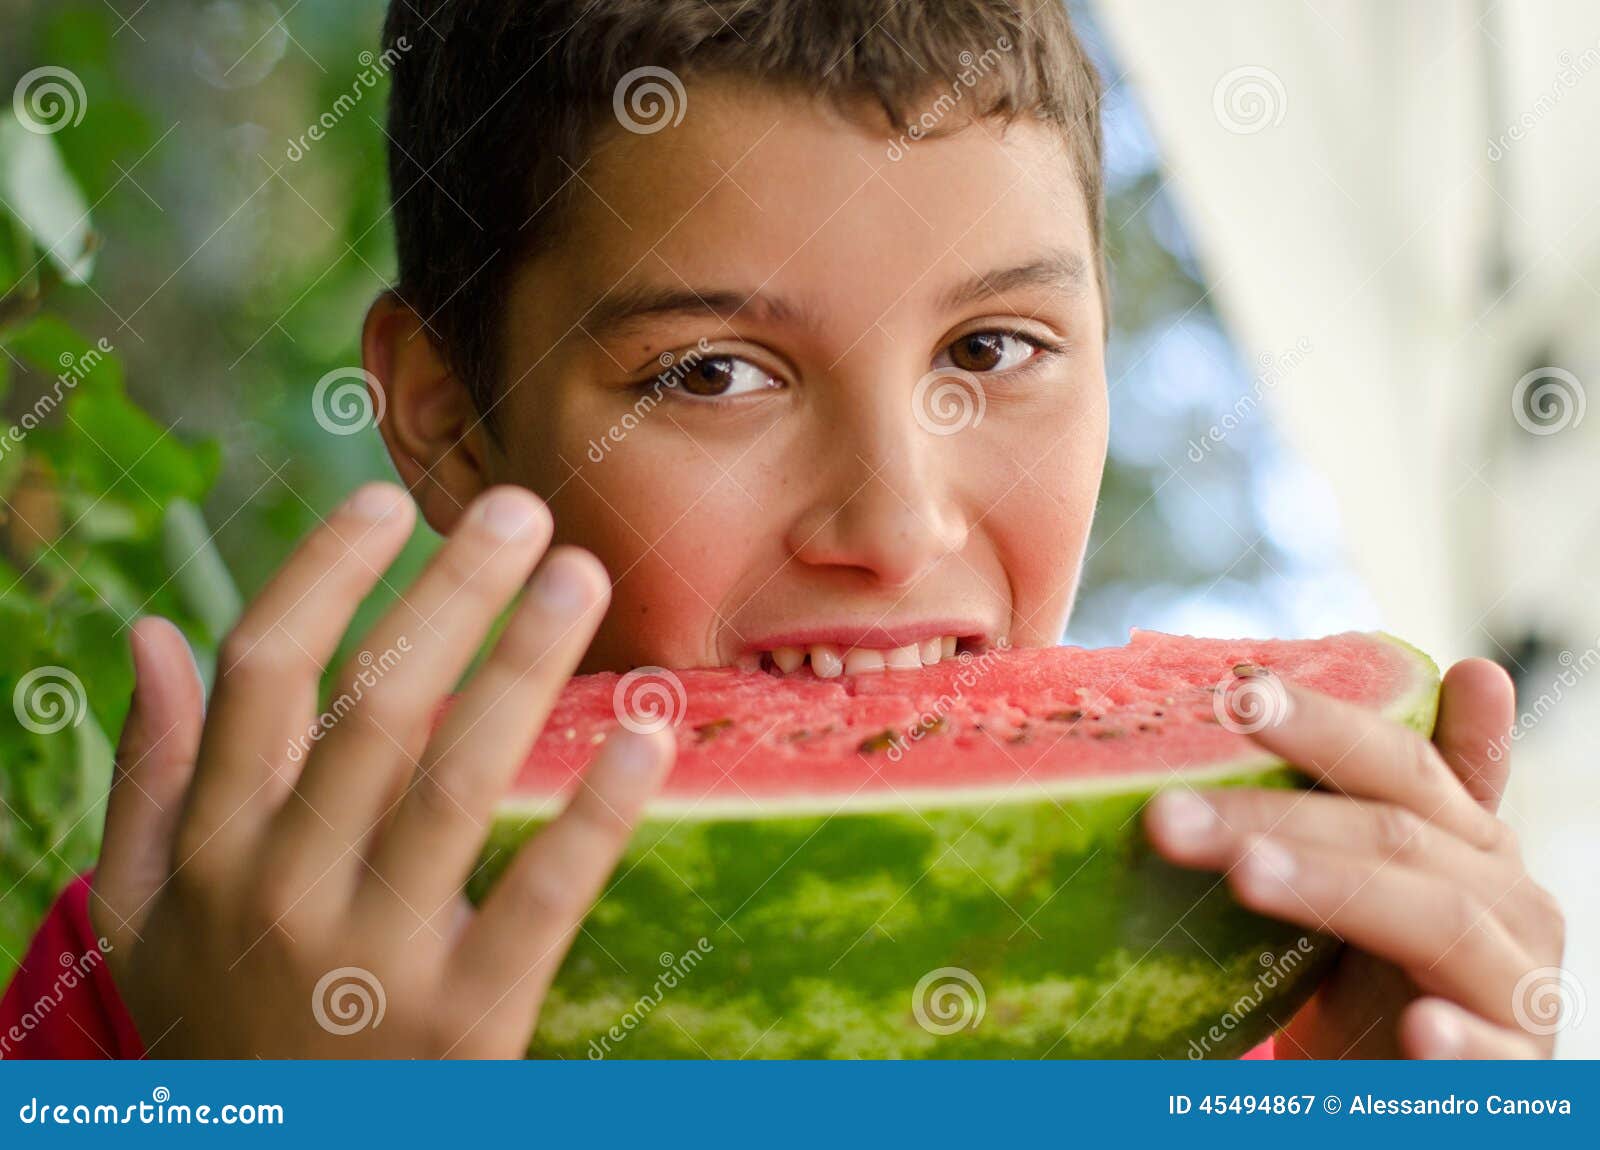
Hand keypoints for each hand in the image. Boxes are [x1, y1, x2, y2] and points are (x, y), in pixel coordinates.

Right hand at [90, 483, 673, 1056]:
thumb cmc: (214, 1014)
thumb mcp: (142, 905)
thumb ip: (149, 772)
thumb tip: (150, 635)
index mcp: (213, 845)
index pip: (263, 675)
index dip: (322, 575)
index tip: (385, 499)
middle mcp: (285, 889)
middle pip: (371, 710)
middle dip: (447, 597)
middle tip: (522, 509)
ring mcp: (375, 960)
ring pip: (455, 787)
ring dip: (520, 670)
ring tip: (582, 577)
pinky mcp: (465, 1024)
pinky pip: (536, 905)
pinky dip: (592, 821)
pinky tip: (642, 739)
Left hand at [1145, 659, 1566, 1058]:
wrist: (1411, 1097)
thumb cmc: (1378, 977)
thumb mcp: (1364, 878)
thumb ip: (1360, 789)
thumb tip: (1364, 672)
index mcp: (1468, 842)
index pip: (1397, 765)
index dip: (1324, 725)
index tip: (1237, 692)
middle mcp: (1508, 901)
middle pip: (1391, 833)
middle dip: (1273, 813)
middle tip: (1166, 811)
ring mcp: (1518, 986)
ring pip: (1436, 919)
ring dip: (1336, 891)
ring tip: (1246, 875)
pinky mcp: (1512, 1074)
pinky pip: (1495, 1057)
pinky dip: (1462, 1044)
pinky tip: (1421, 1031)